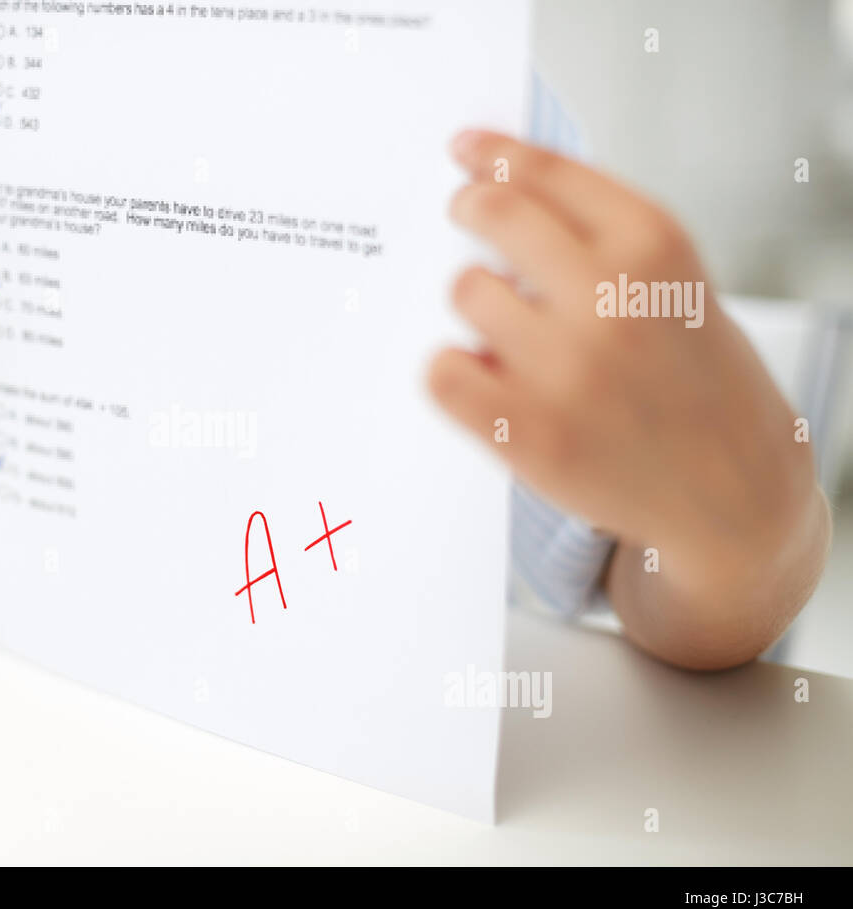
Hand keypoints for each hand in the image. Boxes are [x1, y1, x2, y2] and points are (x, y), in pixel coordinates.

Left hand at [428, 130, 828, 665]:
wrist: (731, 492)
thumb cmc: (697, 384)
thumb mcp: (676, 285)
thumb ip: (602, 234)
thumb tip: (508, 185)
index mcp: (654, 248)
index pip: (547, 172)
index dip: (494, 154)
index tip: (466, 150)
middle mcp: (610, 299)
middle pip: (493, 214)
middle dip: (469, 208)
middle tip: (463, 213)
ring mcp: (565, 368)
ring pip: (464, 291)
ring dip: (477, 304)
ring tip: (512, 333)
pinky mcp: (526, 431)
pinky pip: (442, 370)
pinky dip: (453, 369)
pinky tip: (486, 378)